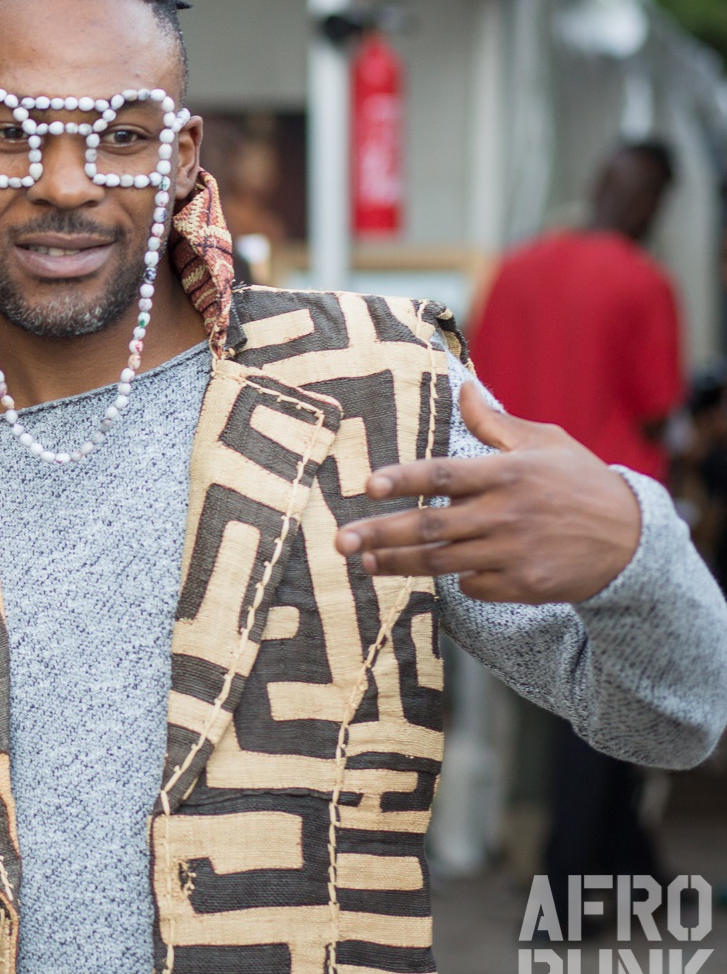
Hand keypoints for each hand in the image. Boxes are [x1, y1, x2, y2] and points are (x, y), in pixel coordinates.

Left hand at [334, 384, 641, 603]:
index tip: (366, 486)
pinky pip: (473, 585)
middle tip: (341, 541)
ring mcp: (514, 554)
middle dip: (381, 534)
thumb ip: (496, 422)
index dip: (403, 480)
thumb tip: (462, 387)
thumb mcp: (546, 442)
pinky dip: (455, 579)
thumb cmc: (580, 482)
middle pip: (431, 526)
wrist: (632, 541)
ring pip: (441, 562)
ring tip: (364, 562)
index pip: (444, 475)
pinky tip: (435, 573)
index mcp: (509, 474)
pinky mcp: (523, 586)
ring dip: (398, 563)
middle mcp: (507, 514)